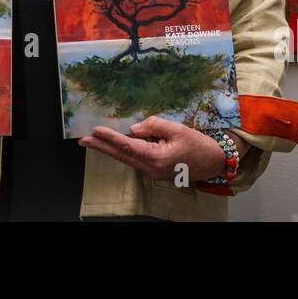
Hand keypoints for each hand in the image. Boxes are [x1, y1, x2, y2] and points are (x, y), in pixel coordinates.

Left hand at [77, 116, 239, 182]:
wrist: (215, 162)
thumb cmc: (198, 145)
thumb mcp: (177, 129)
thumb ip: (154, 126)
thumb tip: (134, 129)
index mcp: (157, 158)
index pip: (127, 146)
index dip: (109, 138)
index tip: (94, 131)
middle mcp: (152, 169)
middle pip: (122, 156)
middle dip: (101, 147)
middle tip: (83, 139)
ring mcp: (153, 172)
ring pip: (128, 158)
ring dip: (111, 149)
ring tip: (94, 139)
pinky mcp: (156, 171)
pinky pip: (137, 159)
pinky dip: (125, 150)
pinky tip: (116, 143)